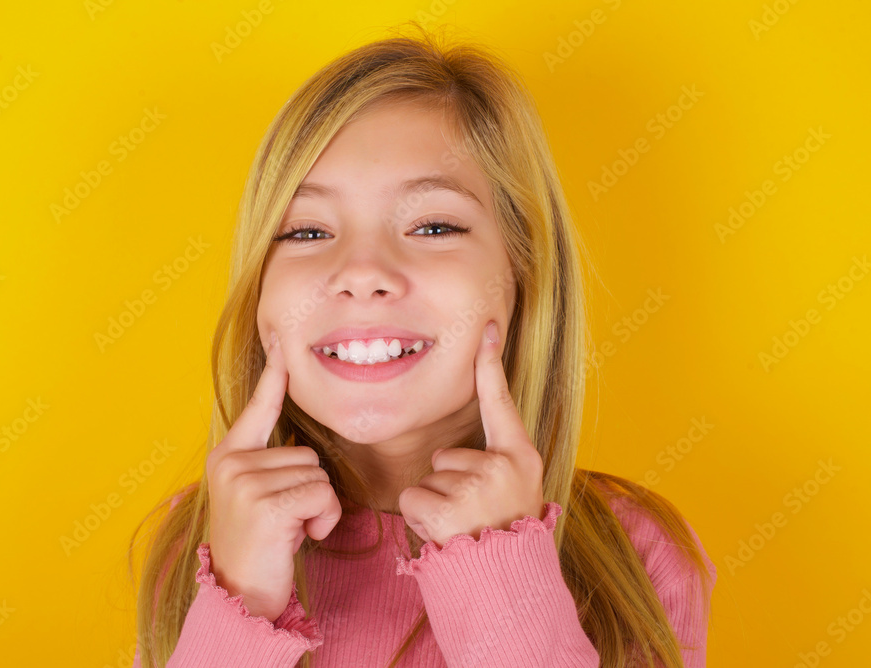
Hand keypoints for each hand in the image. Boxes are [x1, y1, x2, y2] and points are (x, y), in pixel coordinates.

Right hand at [206, 332, 341, 620]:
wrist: (239, 593)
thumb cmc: (258, 544)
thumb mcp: (257, 496)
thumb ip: (268, 465)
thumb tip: (297, 446)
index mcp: (229, 455)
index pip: (259, 408)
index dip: (273, 375)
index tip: (281, 340)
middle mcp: (232, 462)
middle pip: (308, 454)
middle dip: (311, 490)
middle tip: (285, 520)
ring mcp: (245, 482)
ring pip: (319, 475)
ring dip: (318, 508)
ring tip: (289, 530)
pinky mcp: (264, 504)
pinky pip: (322, 496)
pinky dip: (323, 520)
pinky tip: (297, 538)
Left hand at [397, 320, 545, 547]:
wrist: (506, 588)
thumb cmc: (504, 541)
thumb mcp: (514, 496)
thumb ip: (493, 465)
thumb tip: (458, 450)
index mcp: (520, 458)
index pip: (501, 404)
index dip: (491, 365)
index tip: (487, 327)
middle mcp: (501, 466)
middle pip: (445, 456)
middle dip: (446, 487)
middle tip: (471, 519)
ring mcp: (475, 485)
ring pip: (426, 479)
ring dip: (434, 506)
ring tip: (461, 531)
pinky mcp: (446, 505)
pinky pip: (412, 498)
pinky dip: (419, 519)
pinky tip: (444, 535)